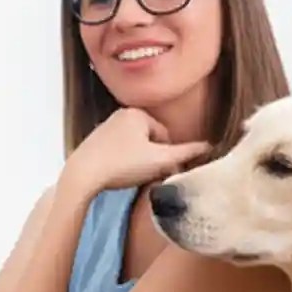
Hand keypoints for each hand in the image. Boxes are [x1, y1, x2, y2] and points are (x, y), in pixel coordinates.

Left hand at [60, 108, 211, 195]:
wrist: (82, 175)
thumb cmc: (122, 165)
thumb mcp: (159, 160)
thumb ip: (186, 153)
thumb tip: (209, 146)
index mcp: (138, 113)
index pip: (166, 136)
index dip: (167, 157)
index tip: (161, 172)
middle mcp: (121, 114)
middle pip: (150, 141)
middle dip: (153, 159)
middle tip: (148, 177)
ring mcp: (106, 127)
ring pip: (135, 147)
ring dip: (139, 162)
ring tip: (132, 178)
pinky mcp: (95, 141)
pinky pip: (119, 151)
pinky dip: (123, 163)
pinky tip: (118, 176)